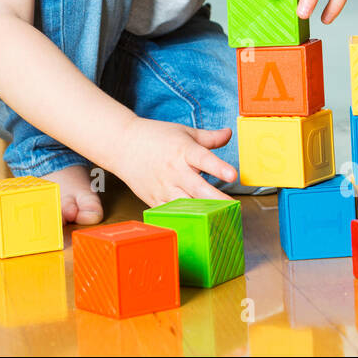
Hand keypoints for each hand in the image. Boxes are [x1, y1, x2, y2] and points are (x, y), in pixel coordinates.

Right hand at [111, 115, 236, 206]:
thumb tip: (229, 133)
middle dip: (217, 199)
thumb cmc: (155, 137)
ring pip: (186, 205)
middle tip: (234, 208)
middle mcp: (174, 170)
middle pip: (198, 188)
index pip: (203, 159)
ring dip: (203, 212)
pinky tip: (198, 224)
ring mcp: (164, 187)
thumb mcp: (184, 132)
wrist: (123, 144)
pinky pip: (172, 213)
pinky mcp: (155, 199)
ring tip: (220, 218)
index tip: (233, 175)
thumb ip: (209, 137)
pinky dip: (185, 218)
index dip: (219, 168)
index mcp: (183, 150)